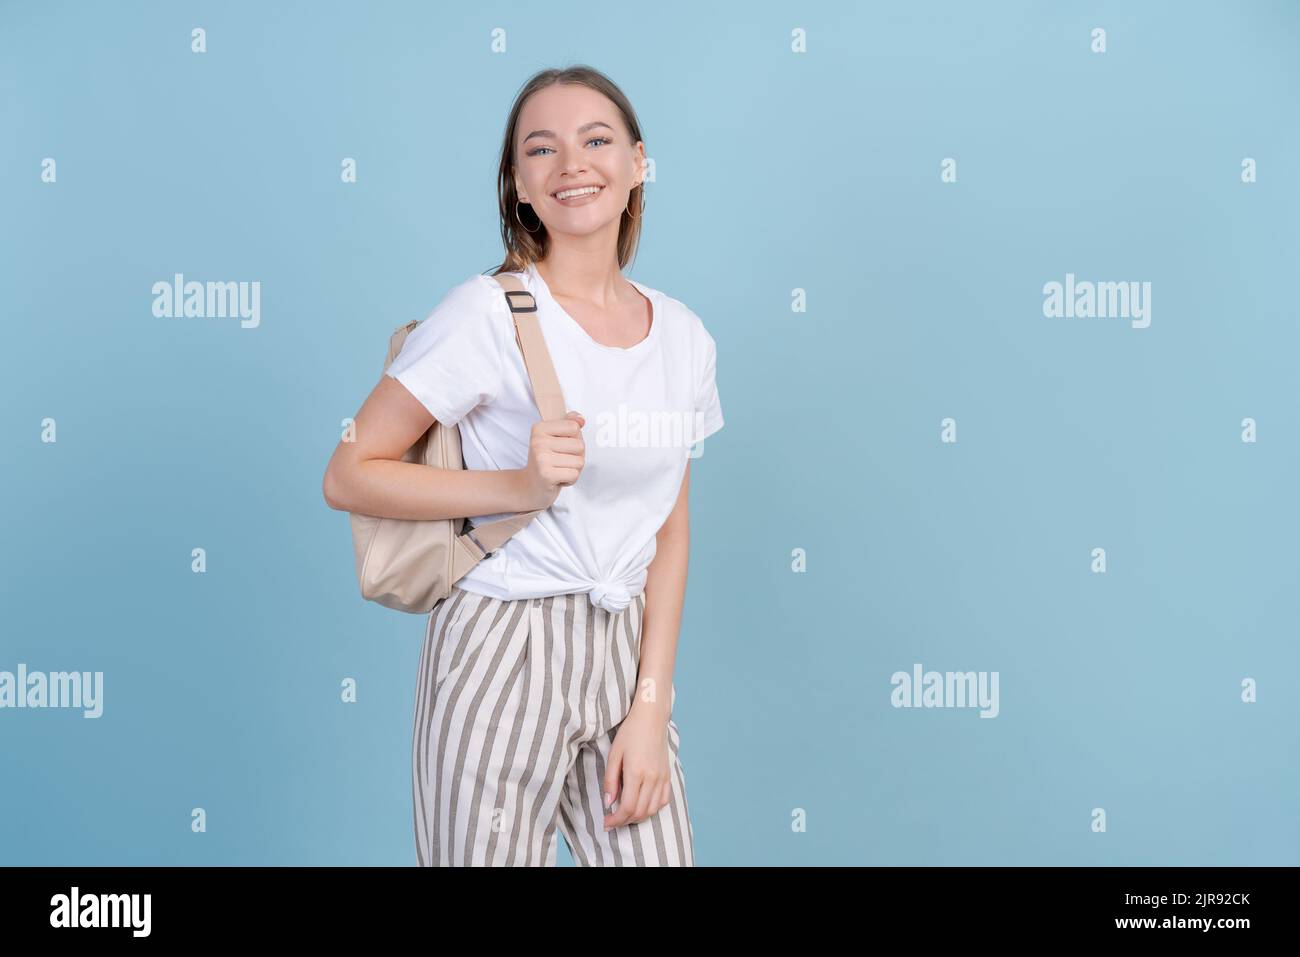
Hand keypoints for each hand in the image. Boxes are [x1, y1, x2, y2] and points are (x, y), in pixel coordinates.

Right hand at [519, 411, 584, 509]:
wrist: (530, 486)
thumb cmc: (546, 461)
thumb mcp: (555, 439)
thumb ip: (569, 424)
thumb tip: (581, 419)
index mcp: (540, 428)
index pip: (574, 427)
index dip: (575, 439)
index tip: (561, 447)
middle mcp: (538, 441)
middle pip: (580, 445)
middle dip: (576, 457)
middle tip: (561, 462)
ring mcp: (541, 458)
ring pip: (579, 461)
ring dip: (574, 469)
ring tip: (559, 470)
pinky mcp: (546, 474)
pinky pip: (574, 474)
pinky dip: (571, 479)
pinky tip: (558, 479)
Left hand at [602, 705, 672, 831]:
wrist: (651, 719)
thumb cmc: (630, 733)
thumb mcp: (614, 755)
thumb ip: (610, 781)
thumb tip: (608, 803)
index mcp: (636, 773)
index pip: (627, 807)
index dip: (616, 820)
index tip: (606, 823)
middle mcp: (652, 778)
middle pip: (639, 812)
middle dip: (624, 821)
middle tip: (612, 821)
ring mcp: (662, 777)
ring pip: (652, 810)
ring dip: (638, 817)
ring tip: (625, 814)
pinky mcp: (668, 775)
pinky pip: (663, 801)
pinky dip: (652, 809)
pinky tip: (642, 806)